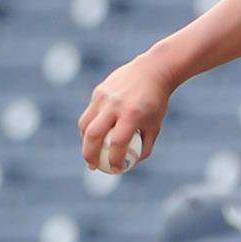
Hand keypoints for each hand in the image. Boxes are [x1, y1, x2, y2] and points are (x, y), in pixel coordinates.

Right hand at [78, 54, 175, 173]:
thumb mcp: (155, 126)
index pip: (117, 143)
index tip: (114, 169)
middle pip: (93, 134)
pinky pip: (89, 113)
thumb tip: (131, 164)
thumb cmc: (156, 103)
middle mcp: (115, 105)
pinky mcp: (98, 92)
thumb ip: (145, 146)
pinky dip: (89, 127)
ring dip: (85, 141)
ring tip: (90, 152)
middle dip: (89, 154)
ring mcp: (104, 97)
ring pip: (85, 124)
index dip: (114, 160)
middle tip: (92, 165)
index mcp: (132, 115)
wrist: (151, 71)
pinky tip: (93, 136)